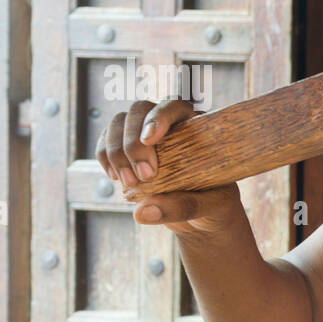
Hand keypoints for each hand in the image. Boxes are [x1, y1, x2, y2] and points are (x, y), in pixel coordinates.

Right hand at [94, 98, 243, 234]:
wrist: (204, 215)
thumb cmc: (216, 204)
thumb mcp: (213, 206)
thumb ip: (185, 206)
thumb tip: (143, 211)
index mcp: (196, 125)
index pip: (174, 106)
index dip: (158, 117)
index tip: (150, 140)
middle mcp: (168, 122)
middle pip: (139, 110)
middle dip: (134, 143)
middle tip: (145, 176)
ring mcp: (143, 133)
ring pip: (118, 123)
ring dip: (116, 152)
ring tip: (130, 183)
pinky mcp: (126, 149)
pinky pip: (106, 142)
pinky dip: (105, 158)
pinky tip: (116, 177)